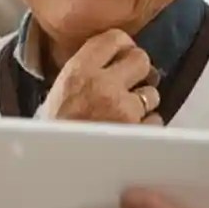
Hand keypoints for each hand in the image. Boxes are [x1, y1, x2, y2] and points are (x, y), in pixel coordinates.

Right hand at [38, 29, 161, 124]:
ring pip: (151, 93)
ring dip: (143, 102)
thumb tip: (117, 55)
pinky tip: (130, 131)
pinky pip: (155, 120)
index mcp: (80, 70)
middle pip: (141, 59)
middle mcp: (104, 85)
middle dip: (138, 70)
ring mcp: (124, 110)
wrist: (53, 169)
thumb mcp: (61, 89)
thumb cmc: (55, 130)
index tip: (123, 54)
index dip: (123, 46)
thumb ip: (86, 69)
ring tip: (125, 114)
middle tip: (130, 82)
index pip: (114, 38)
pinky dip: (146, 125)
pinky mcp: (137, 132)